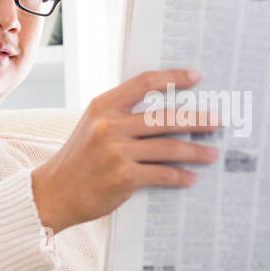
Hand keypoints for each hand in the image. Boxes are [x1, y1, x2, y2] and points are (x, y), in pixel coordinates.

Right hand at [30, 68, 220, 232]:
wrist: (53, 193)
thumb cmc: (79, 160)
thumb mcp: (93, 126)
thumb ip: (122, 116)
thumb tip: (165, 114)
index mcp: (103, 106)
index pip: (145, 83)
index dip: (173, 77)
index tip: (196, 77)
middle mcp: (109, 125)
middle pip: (165, 117)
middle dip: (196, 119)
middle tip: (217, 122)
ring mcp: (116, 151)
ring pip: (168, 147)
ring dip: (195, 151)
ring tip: (212, 154)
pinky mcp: (122, 176)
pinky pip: (161, 173)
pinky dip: (179, 176)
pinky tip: (191, 178)